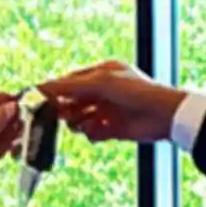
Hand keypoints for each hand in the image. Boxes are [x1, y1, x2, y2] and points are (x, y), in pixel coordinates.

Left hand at [0, 92, 21, 206]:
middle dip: (17, 116)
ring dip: (17, 129)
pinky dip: (14, 140)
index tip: (26, 111)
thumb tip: (14, 105)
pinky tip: (12, 148)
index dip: (13, 101)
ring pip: (11, 123)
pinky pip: (9, 136)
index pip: (0, 97)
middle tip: (22, 127)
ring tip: (16, 140)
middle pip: (8, 108)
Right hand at [38, 61, 187, 143]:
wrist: (165, 115)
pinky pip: (93, 133)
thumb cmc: (137, 92)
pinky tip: (95, 132)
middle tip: (57, 115)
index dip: (56, 89)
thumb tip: (43, 86)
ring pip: (81, 118)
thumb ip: (71, 86)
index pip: (72, 80)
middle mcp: (105, 91)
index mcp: (103, 73)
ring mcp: (109, 110)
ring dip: (78, 122)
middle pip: (74, 100)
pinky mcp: (114, 129)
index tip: (40, 98)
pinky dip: (91, 133)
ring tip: (80, 125)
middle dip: (65, 108)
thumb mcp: (100, 83)